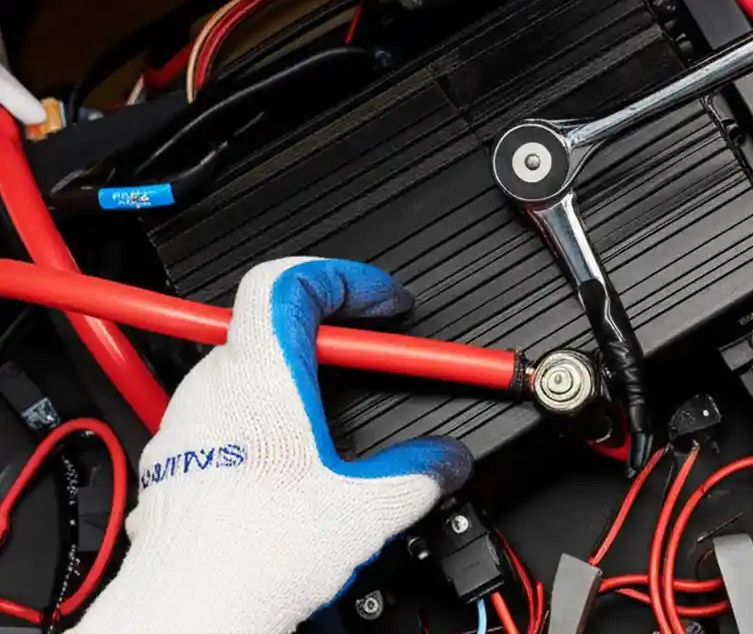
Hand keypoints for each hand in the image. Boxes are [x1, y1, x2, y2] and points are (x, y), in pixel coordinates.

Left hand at [69, 259, 471, 633]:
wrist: (189, 609)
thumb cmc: (253, 554)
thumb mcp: (367, 507)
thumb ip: (421, 470)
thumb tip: (447, 460)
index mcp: (260, 374)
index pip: (290, 278)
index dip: (345, 278)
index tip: (380, 302)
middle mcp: (214, 385)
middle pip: (273, 320)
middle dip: (332, 332)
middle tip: (373, 357)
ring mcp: (189, 420)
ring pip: (246, 368)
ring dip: (296, 376)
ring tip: (334, 414)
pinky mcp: (179, 457)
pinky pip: (224, 412)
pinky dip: (265, 417)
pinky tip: (290, 461)